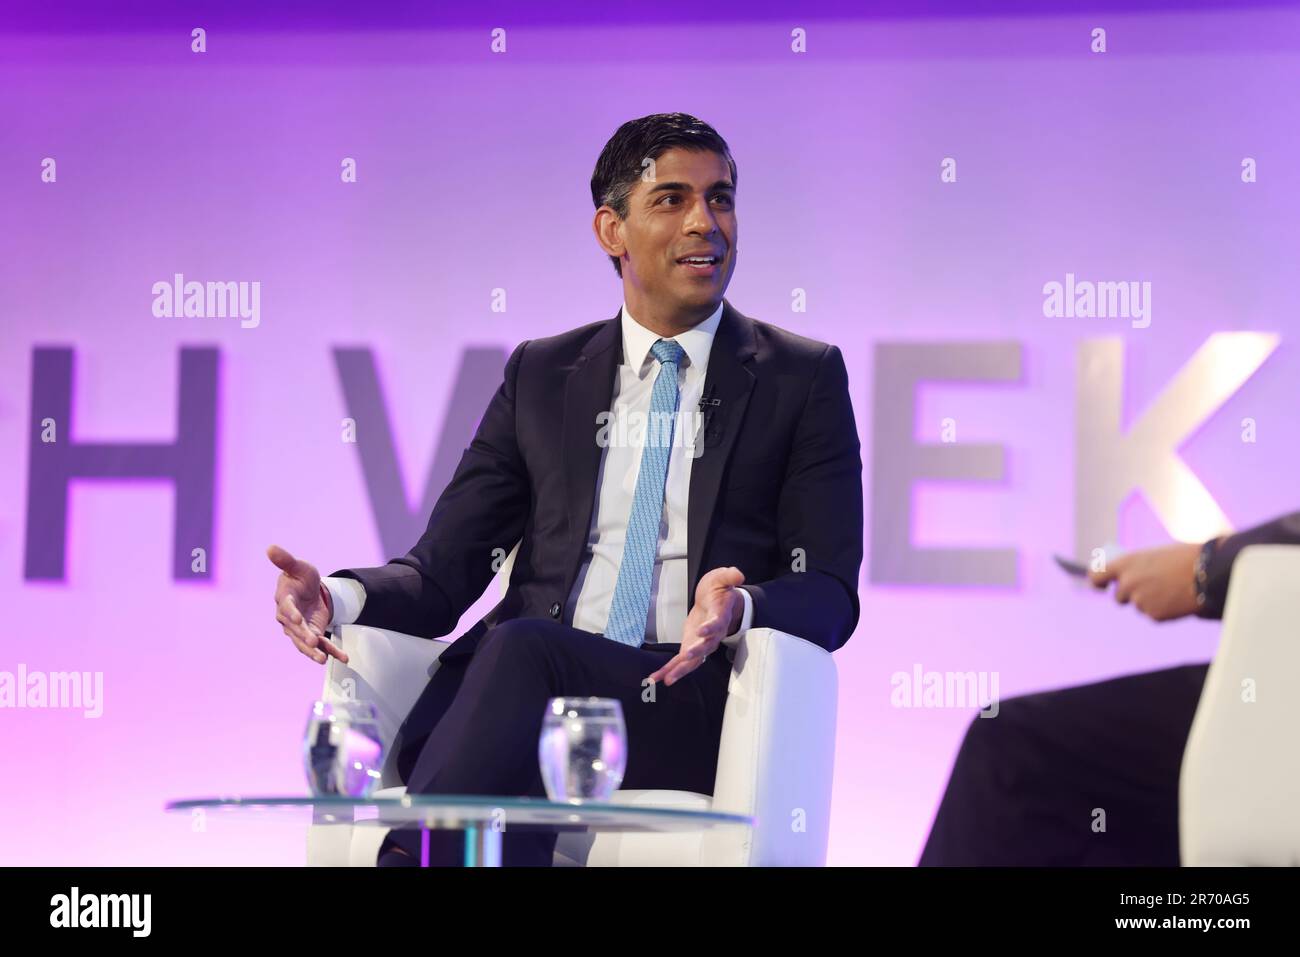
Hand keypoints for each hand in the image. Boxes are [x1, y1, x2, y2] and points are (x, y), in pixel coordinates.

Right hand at [268, 544, 347, 663]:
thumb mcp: (298, 566)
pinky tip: (344, 658)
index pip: (287, 608)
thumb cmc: (299, 576)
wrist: (308, 589)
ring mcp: (300, 629)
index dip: (291, 614)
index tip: (296, 619)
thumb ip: (285, 560)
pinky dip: (333, 652)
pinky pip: (323, 645)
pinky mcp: (313, 634)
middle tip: (313, 643)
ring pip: (306, 643)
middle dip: (304, 637)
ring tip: (323, 660)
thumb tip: (270, 548)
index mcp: (284, 600)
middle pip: (296, 630)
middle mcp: (289, 619)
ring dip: (315, 652)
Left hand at [647, 566, 744, 686]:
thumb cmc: (719, 591)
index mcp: (719, 616)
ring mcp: (702, 643)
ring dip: (680, 669)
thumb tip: (738, 574)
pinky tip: (656, 678)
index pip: (717, 624)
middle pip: (706, 646)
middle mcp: (713, 635)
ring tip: (668, 679)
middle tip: (687, 656)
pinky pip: (680, 662)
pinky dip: (668, 670)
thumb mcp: (722, 578)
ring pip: (693, 660)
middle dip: (696, 652)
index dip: (711, 627)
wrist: (717, 602)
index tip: (703, 630)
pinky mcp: (691, 647)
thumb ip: (729, 576)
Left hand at [1087, 542, 1201, 621]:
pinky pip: (1154, 615)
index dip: (1098, 583)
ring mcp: (1140, 600)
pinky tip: (1178, 600)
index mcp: (1125, 563)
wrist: (1207, 572)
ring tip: (1171, 590)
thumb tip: (1130, 578)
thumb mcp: (1154, 556)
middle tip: (1148, 589)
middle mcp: (1128, 583)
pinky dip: (1164, 610)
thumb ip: (1138, 568)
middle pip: (1119, 597)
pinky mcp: (1154, 615)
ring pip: (1139, 606)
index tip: (1101, 587)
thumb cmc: (1184, 557)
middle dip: (1130, 596)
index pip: (1096, 576)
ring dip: (1149, 602)